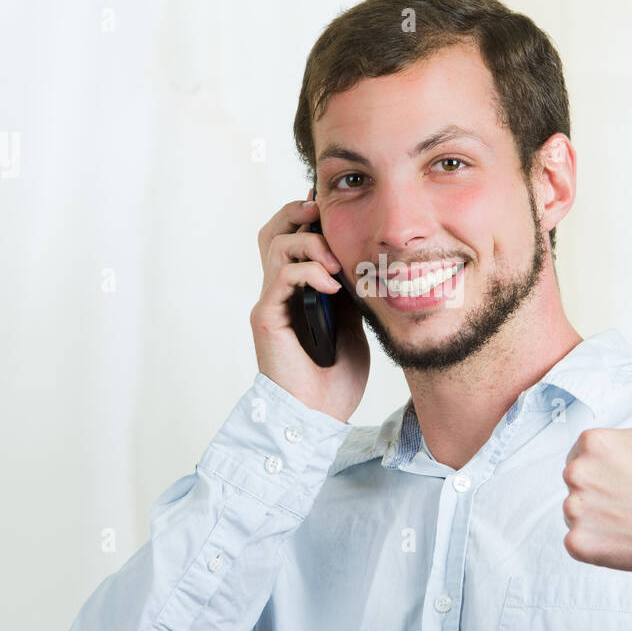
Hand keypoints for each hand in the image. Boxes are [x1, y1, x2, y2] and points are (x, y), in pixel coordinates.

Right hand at [250, 198, 369, 422]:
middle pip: (274, 231)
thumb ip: (350, 295)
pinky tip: (330, 286)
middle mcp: (279, 292)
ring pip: (276, 245)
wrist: (317, 416)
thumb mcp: (353, 327)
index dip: (309, 219)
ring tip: (335, 263)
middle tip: (324, 216)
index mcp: (298, 292)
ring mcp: (271, 303)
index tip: (338, 214)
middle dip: (298, 213)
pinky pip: (282, 276)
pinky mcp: (268, 317)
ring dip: (310, 244)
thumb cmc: (334, 381)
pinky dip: (308, 272)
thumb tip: (363, 264)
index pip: (293, 239)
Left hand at [561, 334, 631, 572]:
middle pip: (579, 480)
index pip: (588, 452)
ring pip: (578, 510)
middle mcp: (575, 474)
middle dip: (603, 487)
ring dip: (600, 515)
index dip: (615, 463)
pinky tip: (624, 538)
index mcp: (591, 441)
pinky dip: (597, 543)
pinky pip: (578, 541)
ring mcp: (574, 512)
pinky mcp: (578, 545)